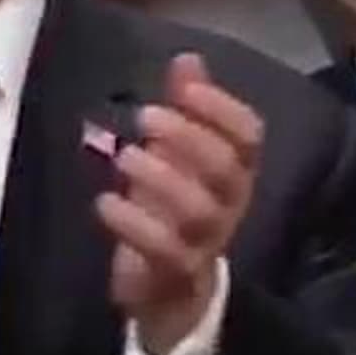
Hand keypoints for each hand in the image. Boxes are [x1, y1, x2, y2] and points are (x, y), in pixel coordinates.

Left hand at [95, 53, 261, 354]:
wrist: (170, 295)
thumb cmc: (172, 215)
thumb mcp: (177, 160)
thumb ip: (184, 112)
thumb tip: (188, 59)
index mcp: (233, 173)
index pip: (250, 137)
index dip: (222, 109)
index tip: (185, 87)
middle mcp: (228, 206)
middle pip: (226, 169)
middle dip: (189, 137)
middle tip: (145, 116)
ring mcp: (206, 242)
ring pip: (199, 209)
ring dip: (160, 177)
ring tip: (123, 157)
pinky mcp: (175, 273)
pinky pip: (163, 248)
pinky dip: (133, 223)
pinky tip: (105, 203)